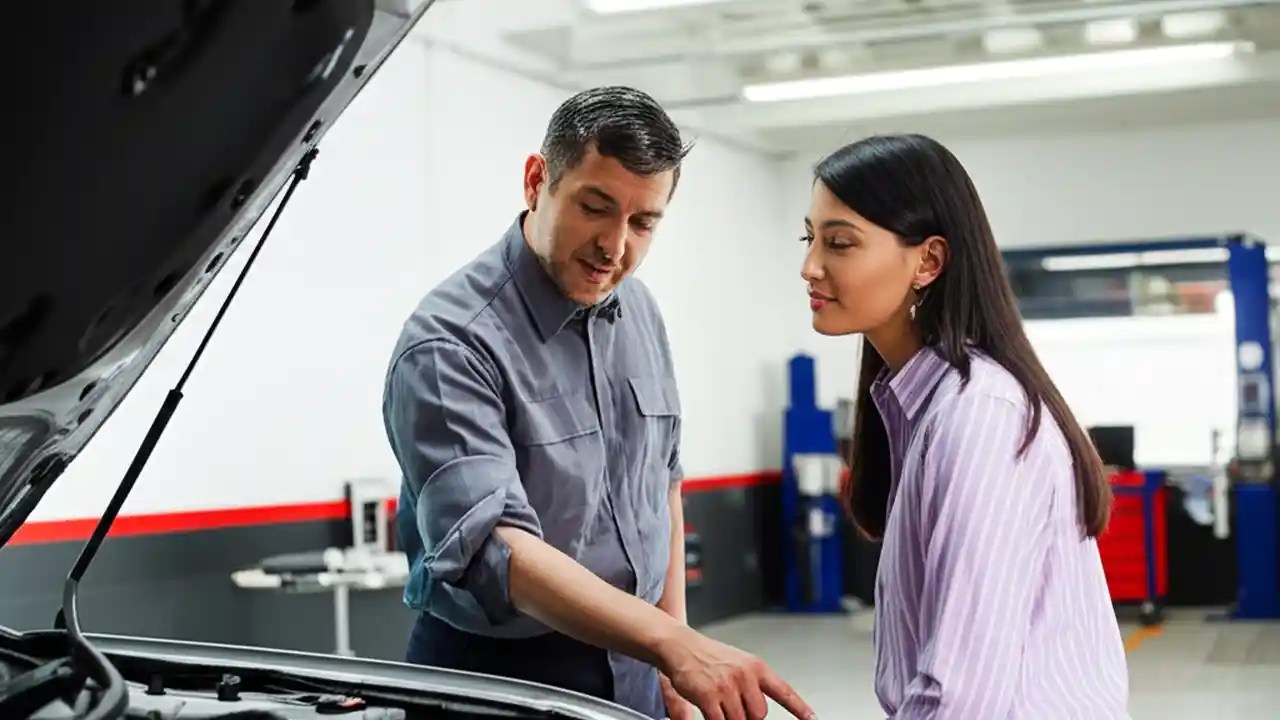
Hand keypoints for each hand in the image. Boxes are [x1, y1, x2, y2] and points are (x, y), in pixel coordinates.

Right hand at [657, 626, 813, 719]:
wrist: (680, 646)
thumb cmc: (708, 656)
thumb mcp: (738, 663)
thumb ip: (752, 685)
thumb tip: (758, 710)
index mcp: (756, 667)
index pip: (784, 691)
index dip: (800, 708)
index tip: (812, 719)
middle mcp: (745, 676)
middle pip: (759, 714)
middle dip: (747, 715)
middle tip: (733, 705)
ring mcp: (727, 687)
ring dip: (729, 718)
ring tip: (718, 703)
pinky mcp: (709, 697)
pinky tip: (711, 711)